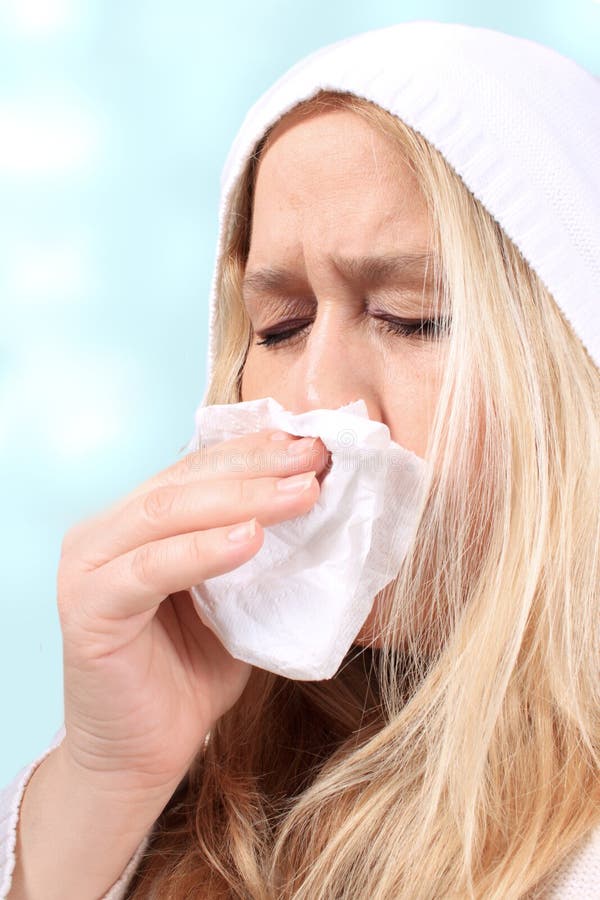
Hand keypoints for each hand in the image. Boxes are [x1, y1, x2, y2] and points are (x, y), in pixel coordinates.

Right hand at [55, 429, 328, 808]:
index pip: (198, 467)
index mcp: (137, 521)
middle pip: (185, 480)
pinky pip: (150, 569)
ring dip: (242, 498)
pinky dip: (202, 550)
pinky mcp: (87, 610)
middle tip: (317, 458)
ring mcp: (89, 567)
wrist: (142, 755)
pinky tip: (250, 540)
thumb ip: (256, 549)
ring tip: (302, 493)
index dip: (256, 451)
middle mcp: (105, 533)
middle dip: (258, 466)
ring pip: (167, 513)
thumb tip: (317, 498)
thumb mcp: (235, 598)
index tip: (314, 441)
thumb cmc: (191, 672)